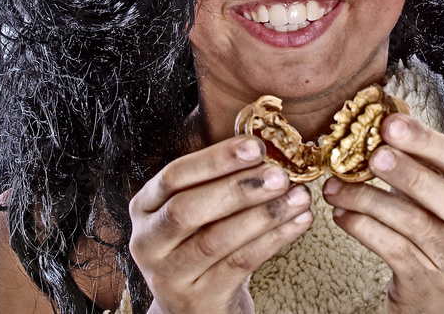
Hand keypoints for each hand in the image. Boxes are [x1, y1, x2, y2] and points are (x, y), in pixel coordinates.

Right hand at [128, 135, 312, 313]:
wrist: (197, 305)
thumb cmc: (201, 244)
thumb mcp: (199, 210)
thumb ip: (219, 180)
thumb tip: (266, 149)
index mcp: (144, 208)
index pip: (173, 176)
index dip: (215, 159)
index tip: (255, 146)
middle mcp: (147, 242)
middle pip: (187, 209)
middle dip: (238, 188)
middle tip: (280, 175)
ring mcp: (169, 276)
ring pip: (217, 239)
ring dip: (264, 214)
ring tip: (299, 197)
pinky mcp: (198, 300)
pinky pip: (239, 264)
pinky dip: (274, 239)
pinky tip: (299, 222)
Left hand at [321, 114, 443, 313]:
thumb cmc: (440, 228)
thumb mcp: (441, 192)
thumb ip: (421, 160)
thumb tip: (379, 118)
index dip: (427, 140)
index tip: (390, 123)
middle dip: (409, 174)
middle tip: (373, 155)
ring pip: (415, 224)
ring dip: (369, 200)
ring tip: (335, 187)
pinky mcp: (428, 283)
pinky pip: (393, 250)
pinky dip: (362, 228)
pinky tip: (341, 214)